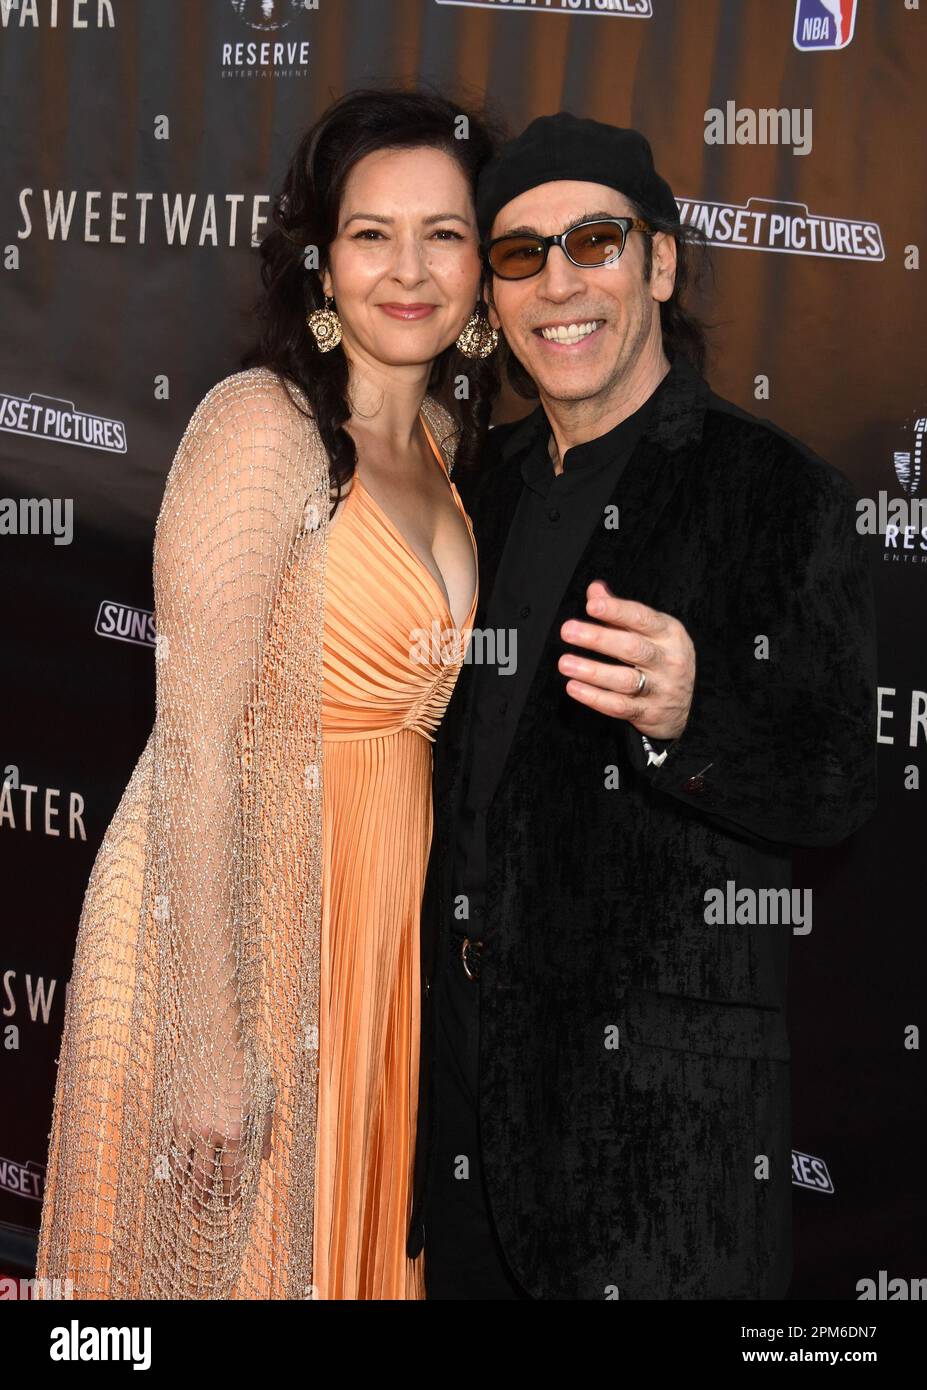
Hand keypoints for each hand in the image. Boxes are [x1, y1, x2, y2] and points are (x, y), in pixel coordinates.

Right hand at [171, 1054, 272, 1212]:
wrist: (214, 1038)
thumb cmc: (244, 1065)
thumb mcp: (264, 1097)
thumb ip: (265, 1131)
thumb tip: (265, 1159)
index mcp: (236, 1130)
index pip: (232, 1175)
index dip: (232, 1195)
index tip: (234, 1207)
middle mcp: (210, 1133)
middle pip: (204, 1179)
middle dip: (205, 1201)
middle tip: (205, 1215)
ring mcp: (188, 1126)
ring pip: (183, 1169)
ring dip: (184, 1190)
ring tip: (187, 1205)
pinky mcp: (173, 1116)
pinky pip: (171, 1151)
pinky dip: (172, 1168)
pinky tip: (175, 1178)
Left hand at [558, 580, 694, 738]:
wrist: (689, 705)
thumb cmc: (662, 659)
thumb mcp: (651, 632)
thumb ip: (620, 613)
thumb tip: (594, 590)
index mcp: (669, 634)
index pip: (642, 618)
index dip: (616, 611)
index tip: (591, 606)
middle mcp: (668, 660)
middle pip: (632, 648)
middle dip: (598, 638)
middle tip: (567, 631)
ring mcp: (660, 688)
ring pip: (625, 679)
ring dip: (593, 671)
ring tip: (565, 662)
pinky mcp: (649, 713)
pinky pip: (619, 706)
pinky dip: (594, 697)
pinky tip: (573, 687)